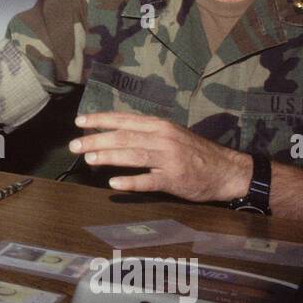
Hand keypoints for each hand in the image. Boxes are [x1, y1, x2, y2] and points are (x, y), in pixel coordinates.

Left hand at [70, 111, 253, 203]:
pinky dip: (132, 181)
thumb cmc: (196, 153)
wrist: (228, 170)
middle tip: (74, 145)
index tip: (79, 121)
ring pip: (134, 155)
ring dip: (109, 156)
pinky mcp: (175, 179)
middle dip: (97, 139)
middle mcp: (163, 138)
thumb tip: (115, 135)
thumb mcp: (172, 135)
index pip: (125, 119)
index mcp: (160, 125)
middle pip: (124, 137)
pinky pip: (150, 180)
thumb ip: (146, 134)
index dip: (101, 119)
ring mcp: (169, 159)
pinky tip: (114, 183)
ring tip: (88, 158)